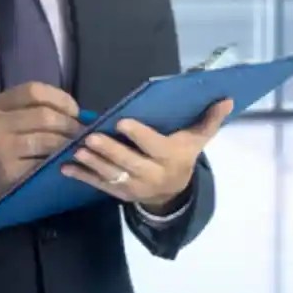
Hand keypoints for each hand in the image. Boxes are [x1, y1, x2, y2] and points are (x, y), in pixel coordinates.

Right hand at [0, 82, 83, 216]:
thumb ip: (28, 111)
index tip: (75, 111)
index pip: (34, 91)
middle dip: (70, 124)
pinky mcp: (8, 171)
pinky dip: (59, 162)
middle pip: (45, 115)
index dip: (61, 99)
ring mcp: (0, 147)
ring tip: (77, 148)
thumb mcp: (0, 121)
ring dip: (68, 144)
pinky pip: (44, 162)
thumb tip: (76, 112)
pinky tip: (64, 164)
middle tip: (82, 134)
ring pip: (48, 139)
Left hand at [62, 98, 232, 213]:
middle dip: (109, 150)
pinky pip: (99, 186)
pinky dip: (82, 176)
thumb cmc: (182, 155)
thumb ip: (209, 120)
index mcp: (170, 158)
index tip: (121, 121)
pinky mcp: (119, 193)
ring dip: (92, 163)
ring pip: (111, 175)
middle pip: (129, 162)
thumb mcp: (197, 139)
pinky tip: (65, 166)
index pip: (153, 146)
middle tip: (90, 136)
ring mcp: (134, 187)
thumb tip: (227, 99)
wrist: (173, 192)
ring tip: (77, 149)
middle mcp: (152, 175)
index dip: (138, 135)